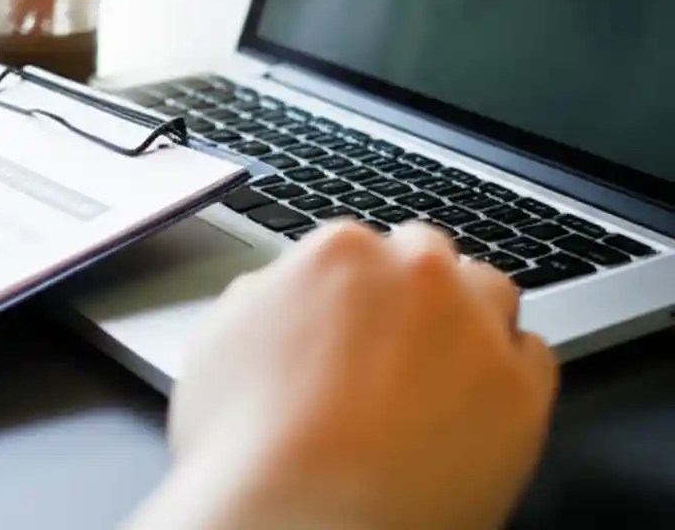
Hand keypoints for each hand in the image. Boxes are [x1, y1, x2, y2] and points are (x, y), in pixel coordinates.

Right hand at [133, 222, 557, 529]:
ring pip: (490, 293)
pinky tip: (469, 407)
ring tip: (437, 372)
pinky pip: (531, 357)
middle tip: (386, 349)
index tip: (344, 323)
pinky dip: (506, 374)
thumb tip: (276, 294)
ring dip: (468, 320)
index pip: (358, 248)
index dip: (349, 291)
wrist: (303, 521)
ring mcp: (475, 328)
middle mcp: (416, 274)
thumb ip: (261, 299)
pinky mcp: (522, 388)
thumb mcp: (218, 343)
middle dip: (412, 294)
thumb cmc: (248, 446)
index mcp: (339, 253)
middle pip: (428, 258)